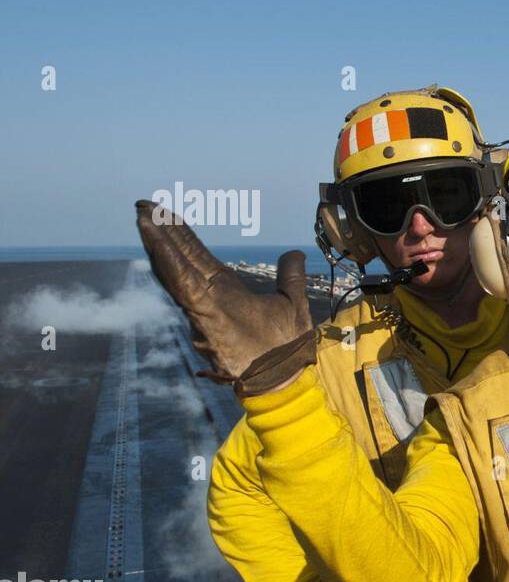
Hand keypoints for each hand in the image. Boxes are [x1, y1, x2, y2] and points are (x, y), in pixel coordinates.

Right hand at [134, 200, 315, 394]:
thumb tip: (294, 253)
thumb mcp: (292, 301)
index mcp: (224, 290)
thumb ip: (290, 277)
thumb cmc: (284, 348)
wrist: (284, 377)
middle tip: (143, 205)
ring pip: (175, 268)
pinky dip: (170, 264)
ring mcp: (204, 306)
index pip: (196, 256)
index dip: (180, 235)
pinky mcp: (206, 317)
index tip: (165, 213)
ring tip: (142, 217)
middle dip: (162, 231)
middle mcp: (209, 296)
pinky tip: (157, 245)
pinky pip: (184, 286)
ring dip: (159, 242)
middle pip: (180, 256)